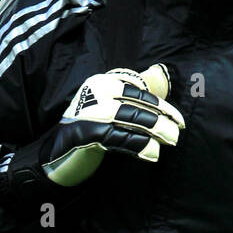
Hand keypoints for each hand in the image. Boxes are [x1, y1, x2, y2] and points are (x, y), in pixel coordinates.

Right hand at [42, 64, 183, 185]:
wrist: (54, 158)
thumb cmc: (87, 133)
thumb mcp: (111, 111)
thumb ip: (133, 96)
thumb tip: (160, 74)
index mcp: (102, 83)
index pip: (138, 90)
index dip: (161, 104)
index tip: (178, 119)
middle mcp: (95, 92)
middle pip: (137, 103)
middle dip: (162, 118)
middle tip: (178, 132)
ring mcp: (89, 111)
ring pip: (131, 118)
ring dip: (156, 130)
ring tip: (171, 141)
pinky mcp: (84, 132)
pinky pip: (119, 137)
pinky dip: (139, 145)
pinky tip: (152, 154)